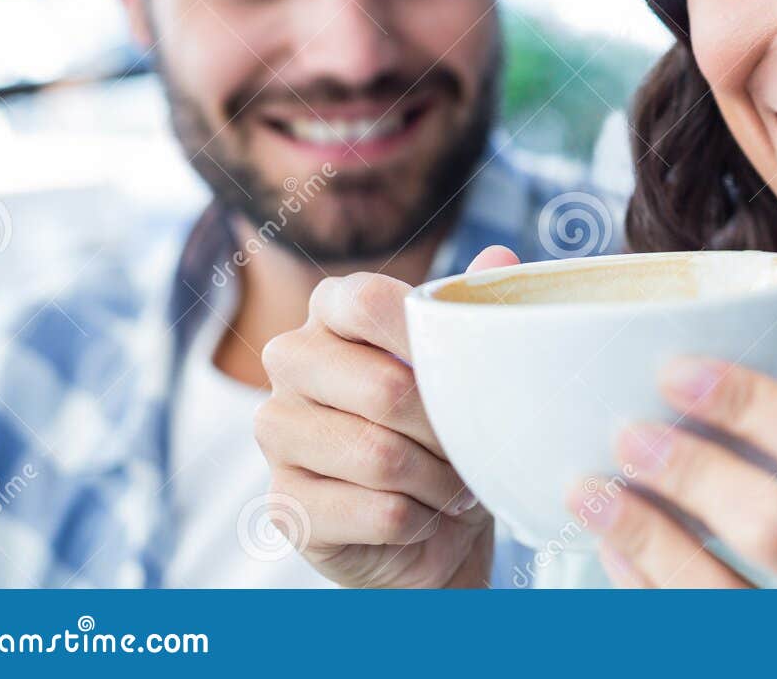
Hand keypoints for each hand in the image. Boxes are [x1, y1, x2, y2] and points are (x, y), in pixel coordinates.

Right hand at [255, 246, 519, 586]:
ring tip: (457, 485)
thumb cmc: (447, 425)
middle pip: (384, 388)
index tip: (473, 374)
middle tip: (472, 446)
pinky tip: (425, 516)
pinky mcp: (287, 505)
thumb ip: (477, 305)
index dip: (428, 342)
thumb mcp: (468, 360)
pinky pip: (379, 513)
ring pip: (380, 457)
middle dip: (448, 429)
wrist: (435, 521)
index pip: (367, 303)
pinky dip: (423, 521)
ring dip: (441, 481)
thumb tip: (500, 255)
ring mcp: (277, 432)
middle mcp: (290, 361)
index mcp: (330, 308)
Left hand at [571, 358, 776, 587]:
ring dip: (646, 539)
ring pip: (722, 601)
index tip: (675, 371)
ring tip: (593, 492)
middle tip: (629, 434)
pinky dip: (647, 592)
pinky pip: (697, 642)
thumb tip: (771, 341)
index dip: (749, 402)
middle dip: (692, 474)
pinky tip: (618, 554)